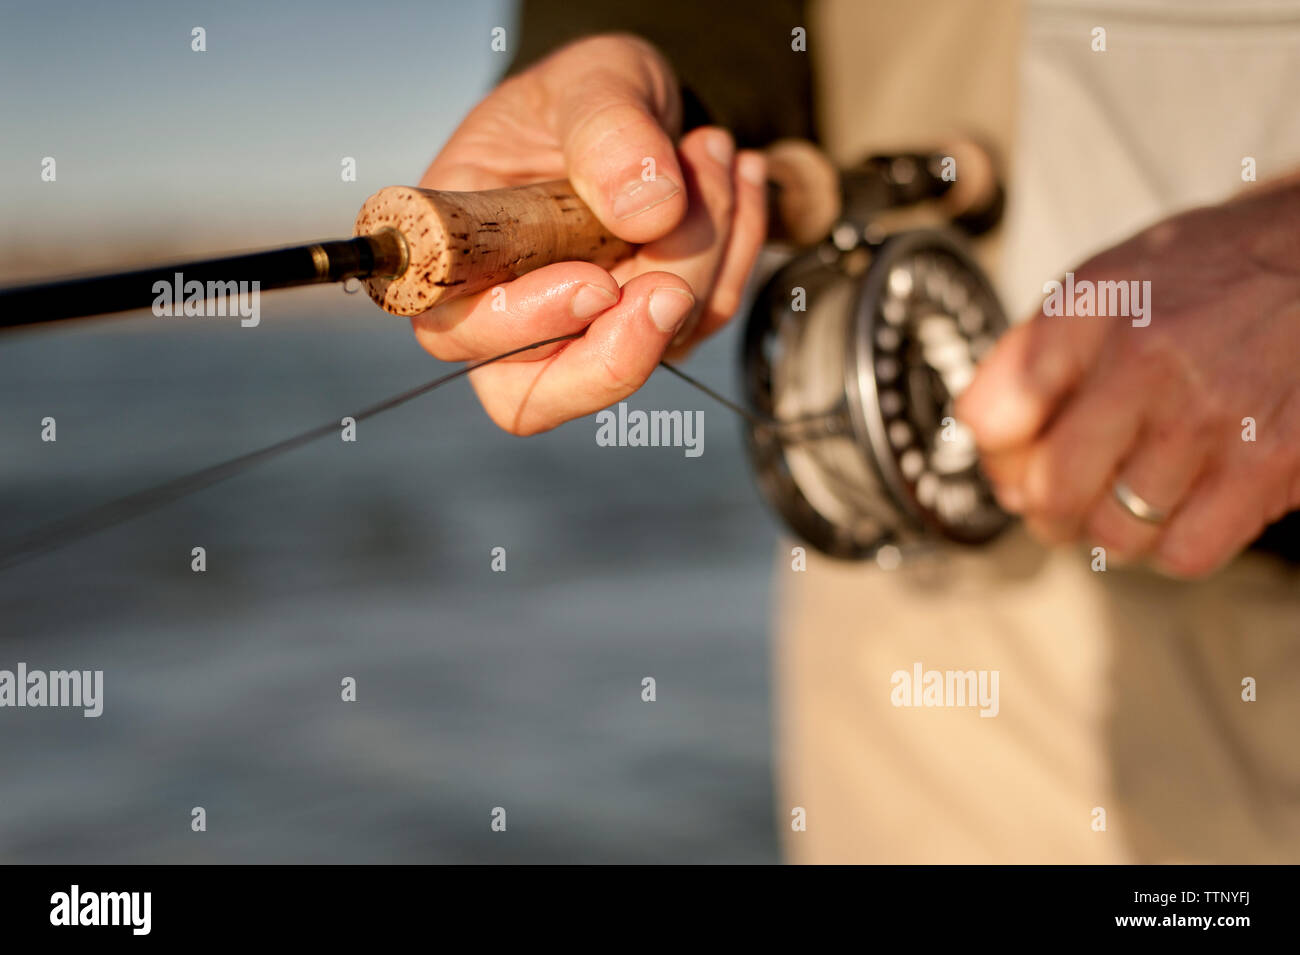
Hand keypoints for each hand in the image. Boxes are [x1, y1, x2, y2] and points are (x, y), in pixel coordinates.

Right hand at [410, 34, 767, 434]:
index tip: (597, 281)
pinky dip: (735, 248)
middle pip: (544, 395)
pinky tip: (732, 178)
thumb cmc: (584, 97)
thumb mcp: (591, 78)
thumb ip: (606, 130)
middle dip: (626, 344)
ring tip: (706, 151)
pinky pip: (707, 318)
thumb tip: (650, 211)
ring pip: (647, 350)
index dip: (525, 325)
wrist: (639, 107)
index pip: (461, 331)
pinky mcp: (650, 335)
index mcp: (459, 251)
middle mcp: (508, 313)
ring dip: (703, 253)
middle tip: (678, 263)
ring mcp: (582, 336)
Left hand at [956, 175, 1299, 576]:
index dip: (997, 454)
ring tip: (1126, 501)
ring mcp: (1210, 417)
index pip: (991, 418)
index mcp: (1090, 311)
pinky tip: (1180, 509)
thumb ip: (1034, 351)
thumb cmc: (1205, 277)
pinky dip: (1171, 547)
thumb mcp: (1105, 280)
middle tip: (1060, 505)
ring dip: (1109, 531)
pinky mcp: (1270, 464)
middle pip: (1049, 490)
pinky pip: (1185, 552)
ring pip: (1115, 533)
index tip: (1016, 461)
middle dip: (1045, 511)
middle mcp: (1144, 361)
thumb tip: (984, 435)